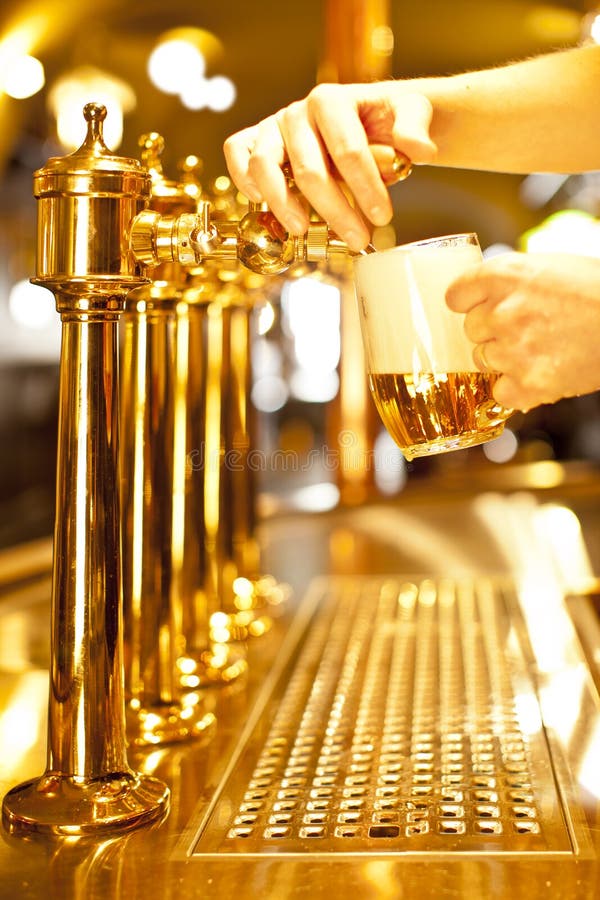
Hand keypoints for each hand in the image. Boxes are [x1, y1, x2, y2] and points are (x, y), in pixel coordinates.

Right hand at [223, 82, 435, 251]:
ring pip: (265, 166)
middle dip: (335, 211)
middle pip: (309, 169)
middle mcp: (297, 112)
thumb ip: (415, 129)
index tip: (383, 218)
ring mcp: (273, 127)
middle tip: (358, 240)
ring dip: (283, 204)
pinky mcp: (256, 141)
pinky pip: (237, 155)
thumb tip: (420, 150)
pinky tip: (261, 203)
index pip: (347, 150)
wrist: (366, 117)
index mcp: (332, 100)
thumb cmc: (384, 121)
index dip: (366, 188)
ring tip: (304, 231)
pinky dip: (243, 179)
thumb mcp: (411, 115)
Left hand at [445, 251, 599, 410]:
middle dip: (492, 331)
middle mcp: (504, 311)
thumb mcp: (549, 267)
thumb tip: (480, 297)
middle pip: (470, 330)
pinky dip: (517, 389)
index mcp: (506, 274)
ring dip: (505, 359)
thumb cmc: (597, 290)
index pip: (455, 295)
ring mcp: (514, 349)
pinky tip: (541, 372)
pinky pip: (501, 393)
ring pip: (483, 361)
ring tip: (541, 348)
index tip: (478, 307)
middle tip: (527, 328)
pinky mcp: (529, 383)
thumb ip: (510, 282)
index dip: (469, 303)